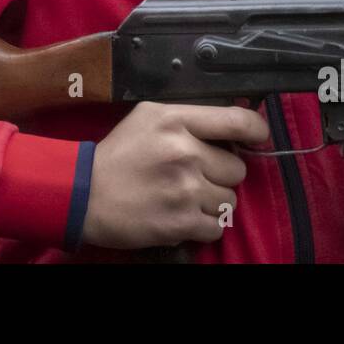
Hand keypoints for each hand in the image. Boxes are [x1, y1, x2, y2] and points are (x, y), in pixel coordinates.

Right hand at [82, 102, 268, 249]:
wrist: (85, 195)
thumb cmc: (119, 154)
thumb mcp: (148, 116)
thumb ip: (188, 117)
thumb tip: (232, 124)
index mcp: (175, 121)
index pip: (238, 121)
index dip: (257, 130)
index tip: (258, 138)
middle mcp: (184, 153)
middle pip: (237, 168)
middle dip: (220, 174)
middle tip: (196, 175)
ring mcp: (184, 190)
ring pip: (229, 200)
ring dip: (212, 202)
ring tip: (185, 197)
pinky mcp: (180, 223)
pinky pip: (217, 227)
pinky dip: (204, 225)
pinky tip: (183, 215)